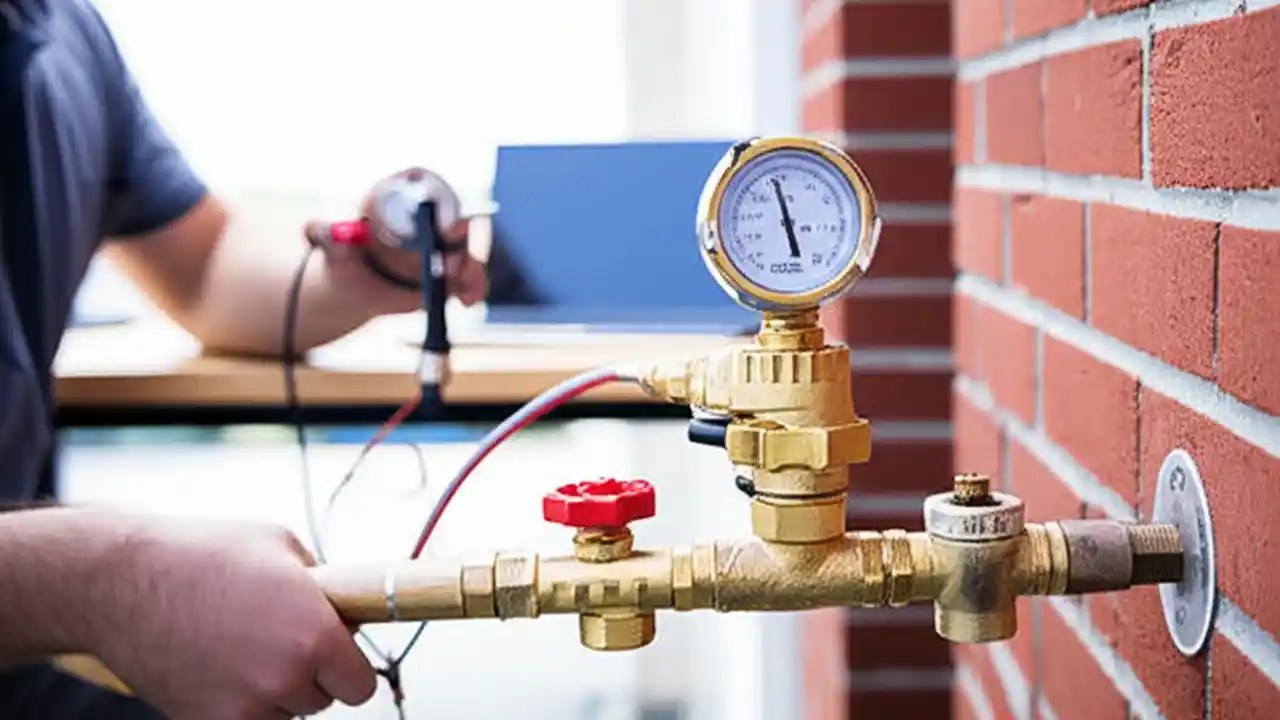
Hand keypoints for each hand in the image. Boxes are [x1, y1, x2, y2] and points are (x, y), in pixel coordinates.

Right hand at [89, 517, 376, 718]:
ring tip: (243, 643)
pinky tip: (222, 663)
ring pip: (285, 713)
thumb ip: (326, 589)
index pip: (361, 685)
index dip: (349, 666)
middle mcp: (283, 678)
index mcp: (313, 634)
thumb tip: (346, 613)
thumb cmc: (201, 555)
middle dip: (311, 672)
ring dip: (275, 689)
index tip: (336, 651)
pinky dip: (242, 701)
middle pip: (323, 699)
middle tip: (280, 636)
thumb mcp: (283, 548)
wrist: (120, 581)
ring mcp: (243, 708)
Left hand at [310, 167, 488, 306]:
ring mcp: (446, 243)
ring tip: (455, 286)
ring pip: (466, 249)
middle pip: (455, 216)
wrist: (356, 286)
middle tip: (451, 262)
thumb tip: (323, 230)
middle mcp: (430, 214)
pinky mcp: (455, 269)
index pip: (427, 185)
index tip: (442, 225)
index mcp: (401, 192)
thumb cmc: (343, 257)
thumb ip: (327, 235)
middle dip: (457, 237)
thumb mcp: (332, 246)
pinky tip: (466, 300)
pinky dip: (473, 287)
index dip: (439, 200)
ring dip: (468, 268)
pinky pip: (471, 276)